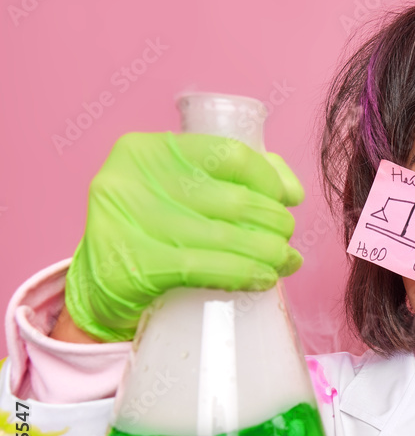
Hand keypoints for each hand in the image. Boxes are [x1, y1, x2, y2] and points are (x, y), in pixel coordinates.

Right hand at [65, 132, 304, 341]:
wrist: (100, 285)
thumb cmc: (153, 230)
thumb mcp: (181, 190)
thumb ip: (235, 177)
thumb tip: (293, 190)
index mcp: (147, 150)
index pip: (231, 155)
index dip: (270, 180)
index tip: (286, 201)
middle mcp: (131, 180)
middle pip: (233, 200)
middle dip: (274, 223)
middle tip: (286, 240)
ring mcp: (127, 224)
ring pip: (226, 237)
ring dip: (269, 252)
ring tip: (285, 261)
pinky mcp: (133, 267)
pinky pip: (207, 268)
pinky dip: (245, 274)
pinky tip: (265, 278)